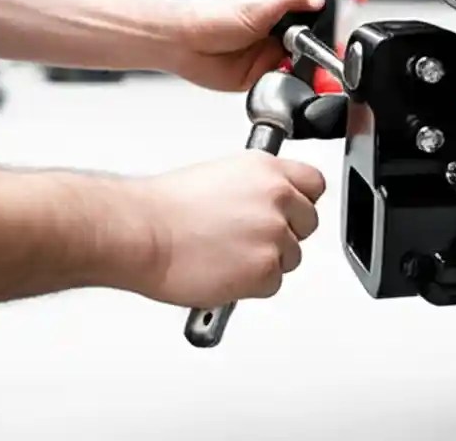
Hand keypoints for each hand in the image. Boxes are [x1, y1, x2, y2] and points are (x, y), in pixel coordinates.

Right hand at [122, 151, 325, 308]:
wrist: (142, 232)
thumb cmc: (164, 208)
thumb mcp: (219, 176)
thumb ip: (253, 189)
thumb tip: (263, 205)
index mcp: (265, 169)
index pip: (313, 184)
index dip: (300, 201)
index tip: (289, 211)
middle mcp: (276, 197)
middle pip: (307, 223)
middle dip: (285, 234)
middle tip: (251, 240)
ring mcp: (274, 234)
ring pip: (291, 257)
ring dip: (265, 261)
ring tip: (226, 256)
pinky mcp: (265, 269)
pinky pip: (273, 284)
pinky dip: (251, 285)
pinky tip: (223, 271)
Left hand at [171, 0, 325, 90]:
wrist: (184, 43)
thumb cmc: (210, 18)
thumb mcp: (258, 5)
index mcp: (273, 11)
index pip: (306, 18)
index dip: (314, 25)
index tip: (317, 31)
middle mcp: (270, 34)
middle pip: (303, 45)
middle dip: (305, 50)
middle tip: (297, 49)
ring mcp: (262, 56)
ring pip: (292, 66)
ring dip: (292, 68)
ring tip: (281, 62)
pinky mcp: (254, 77)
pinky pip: (276, 83)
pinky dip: (278, 83)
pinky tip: (272, 76)